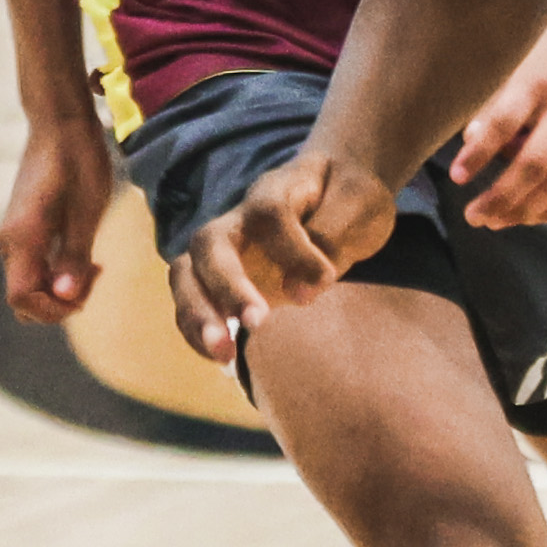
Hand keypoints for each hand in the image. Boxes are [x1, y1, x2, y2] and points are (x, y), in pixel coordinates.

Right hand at [0, 108, 116, 323]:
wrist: (60, 123)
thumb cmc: (79, 160)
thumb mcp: (87, 210)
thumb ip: (74, 256)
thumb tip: (66, 297)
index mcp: (22, 237)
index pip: (22, 298)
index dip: (53, 310)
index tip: (86, 293)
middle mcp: (9, 241)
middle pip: (23, 297)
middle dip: (58, 302)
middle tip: (95, 276)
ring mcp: (12, 235)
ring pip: (29, 283)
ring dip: (59, 287)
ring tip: (94, 264)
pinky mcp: (21, 228)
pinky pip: (32, 266)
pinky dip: (55, 271)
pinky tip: (82, 254)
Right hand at [167, 149, 400, 362]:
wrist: (333, 191)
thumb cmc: (349, 196)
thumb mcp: (360, 202)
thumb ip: (334, 235)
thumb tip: (299, 293)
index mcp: (278, 189)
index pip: (271, 212)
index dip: (295, 249)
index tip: (327, 278)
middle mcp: (242, 218)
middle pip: (209, 242)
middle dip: (226, 286)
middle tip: (257, 323)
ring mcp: (227, 250)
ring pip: (186, 272)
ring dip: (197, 314)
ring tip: (224, 355)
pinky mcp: (222, 280)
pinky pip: (192, 301)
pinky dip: (197, 330)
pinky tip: (223, 357)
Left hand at [452, 6, 546, 229]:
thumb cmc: (535, 54)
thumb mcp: (508, 66)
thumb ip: (488, 104)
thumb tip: (469, 143)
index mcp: (536, 82)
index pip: (506, 122)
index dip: (480, 152)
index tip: (456, 176)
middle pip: (536, 164)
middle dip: (502, 197)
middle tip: (472, 215)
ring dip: (525, 211)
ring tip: (494, 221)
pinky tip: (528, 217)